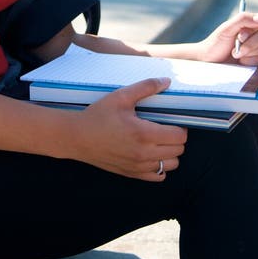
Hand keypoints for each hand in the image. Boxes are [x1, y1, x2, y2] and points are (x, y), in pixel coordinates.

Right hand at [72, 78, 187, 180]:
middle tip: (166, 128)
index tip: (173, 120)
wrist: (76, 137)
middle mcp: (143, 153)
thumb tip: (166, 81)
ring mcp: (138, 166)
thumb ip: (146, 87)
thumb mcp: (121, 97)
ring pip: (171, 165)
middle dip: (177, 138)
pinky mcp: (131, 174)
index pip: (179, 136)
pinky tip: (152, 155)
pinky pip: (158, 177)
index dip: (181, 126)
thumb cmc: (98, 116)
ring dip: (170, 153)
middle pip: (178, 151)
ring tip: (160, 141)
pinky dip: (160, 167)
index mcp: (144, 133)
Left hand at [196, 11, 257, 65]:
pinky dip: (249, 61)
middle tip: (235, 45)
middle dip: (249, 42)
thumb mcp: (227, 28)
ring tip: (234, 54)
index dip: (257, 25)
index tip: (242, 33)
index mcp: (250, 26)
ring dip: (248, 52)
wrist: (209, 62)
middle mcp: (256, 37)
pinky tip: (240, 62)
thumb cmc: (216, 44)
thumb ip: (243, 19)